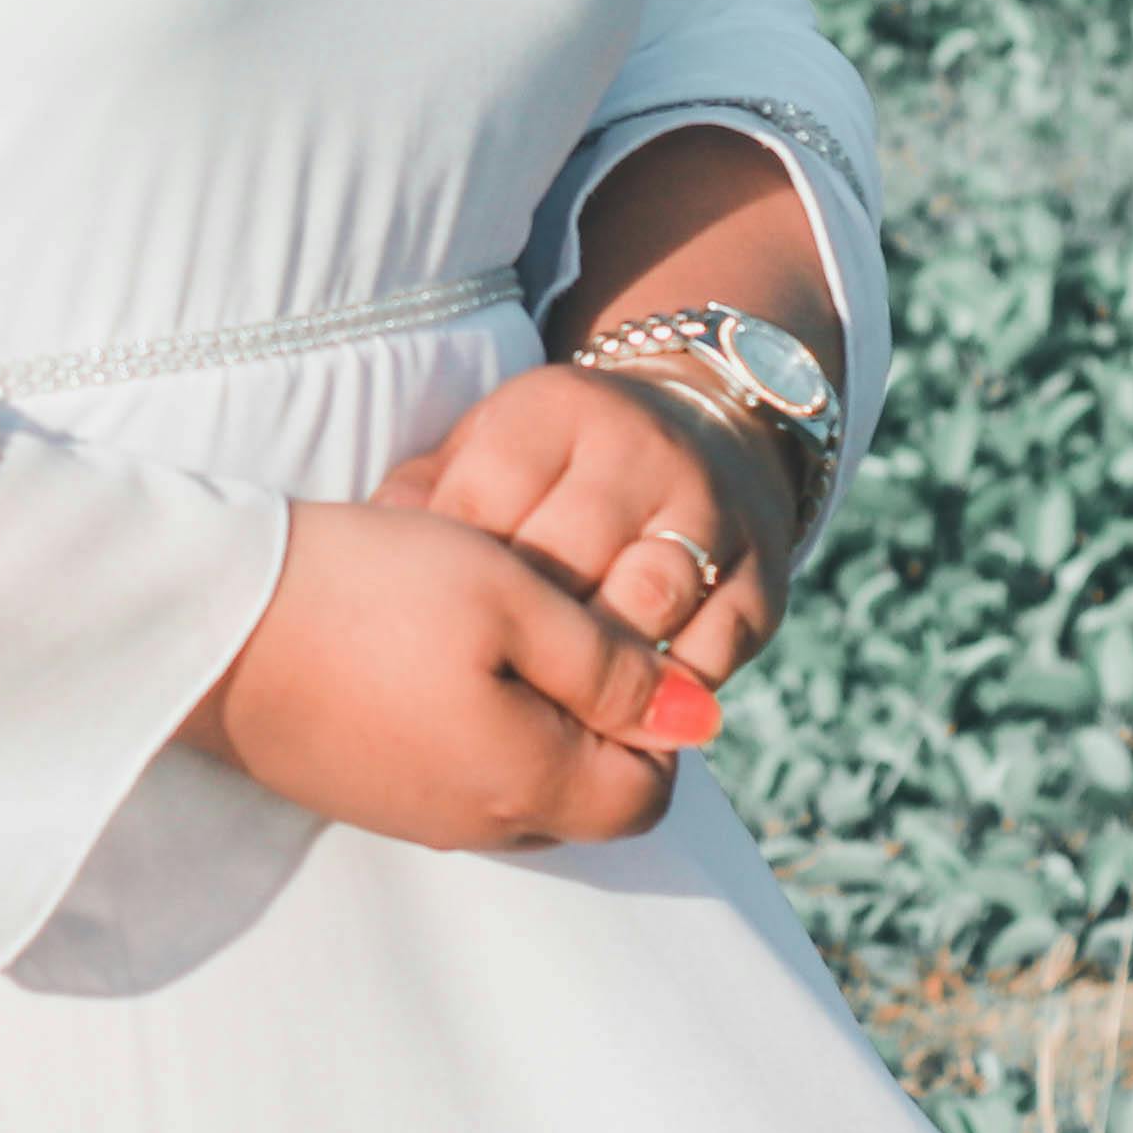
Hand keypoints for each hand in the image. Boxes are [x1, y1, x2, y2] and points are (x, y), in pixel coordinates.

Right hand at [174, 501, 683, 852]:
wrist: (204, 620)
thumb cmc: (365, 591)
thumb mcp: (509, 597)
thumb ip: (609, 662)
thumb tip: (697, 716)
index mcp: (524, 785)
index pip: (648, 795)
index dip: (655, 720)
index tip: (608, 637)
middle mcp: (474, 827)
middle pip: (583, 797)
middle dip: (590, 720)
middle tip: (543, 620)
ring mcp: (412, 819)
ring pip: (516, 786)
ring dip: (524, 718)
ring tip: (475, 624)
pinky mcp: (362, 795)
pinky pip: (452, 777)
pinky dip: (464, 723)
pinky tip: (420, 650)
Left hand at [376, 362, 797, 715]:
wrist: (710, 428)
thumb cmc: (562, 465)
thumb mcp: (490, 449)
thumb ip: (426, 492)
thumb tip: (368, 546)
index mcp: (557, 411)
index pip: (488, 500)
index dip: (450, 574)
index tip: (423, 632)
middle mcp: (640, 450)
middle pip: (566, 557)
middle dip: (516, 632)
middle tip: (476, 694)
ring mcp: (710, 509)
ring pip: (645, 602)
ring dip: (593, 670)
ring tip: (546, 718)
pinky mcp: (764, 574)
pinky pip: (713, 651)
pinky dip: (666, 695)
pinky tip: (620, 721)